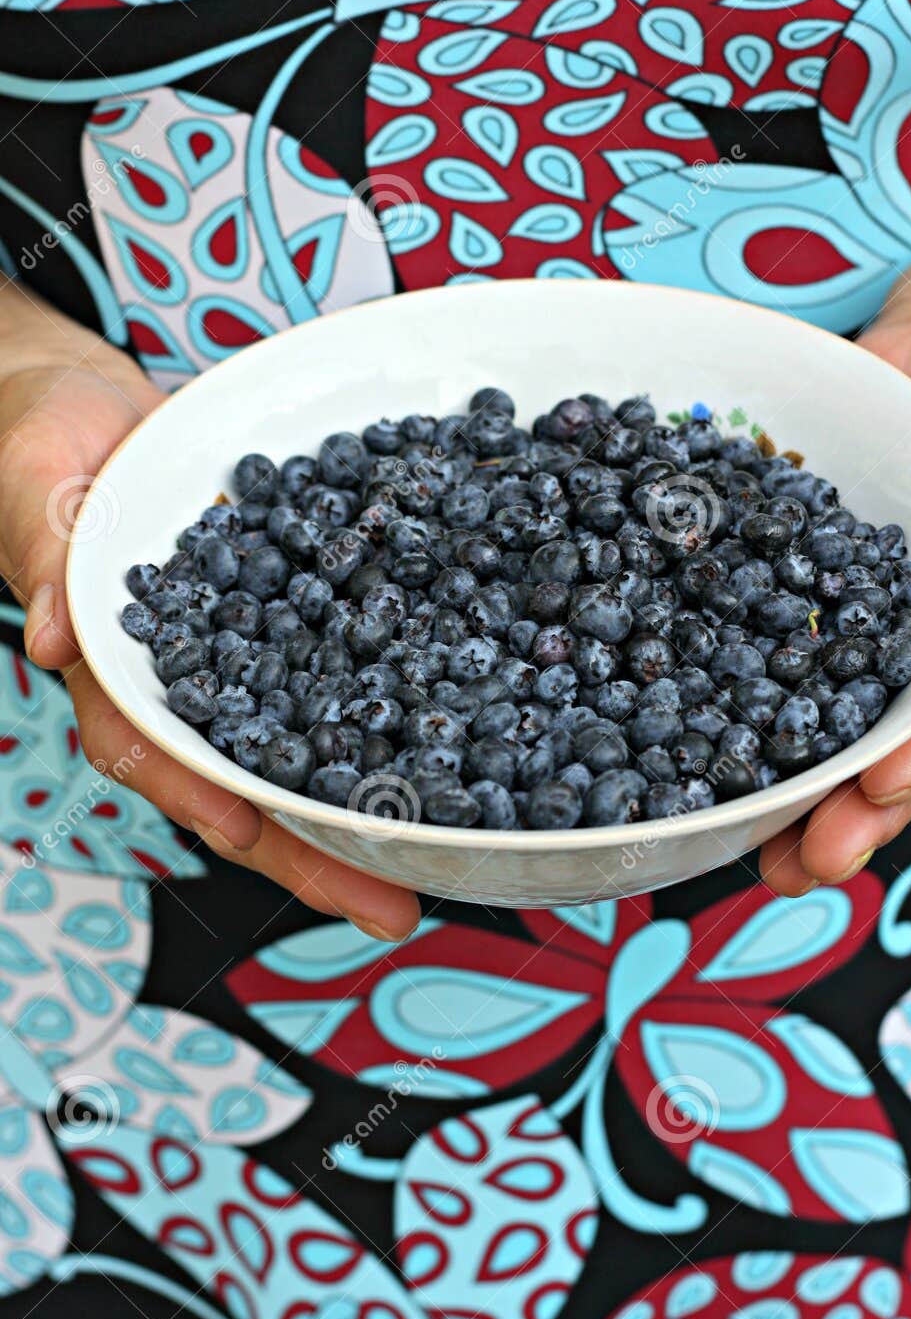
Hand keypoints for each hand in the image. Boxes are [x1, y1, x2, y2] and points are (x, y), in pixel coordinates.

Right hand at [0, 355, 419, 940]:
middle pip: (247, 782)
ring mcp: (240, 659)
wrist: (98, 412)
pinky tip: (460, 732)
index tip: (246, 835)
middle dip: (315, 849)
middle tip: (393, 906)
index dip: (198, 796)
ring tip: (444, 850)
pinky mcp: (289, 618)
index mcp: (113, 670)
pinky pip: (344, 667)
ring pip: (305, 745)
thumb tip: (54, 639)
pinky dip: (396, 706)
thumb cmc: (43, 445)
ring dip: (368, 803)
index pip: (151, 749)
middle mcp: (183, 684)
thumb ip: (49, 558)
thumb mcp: (36, 485)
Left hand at [761, 220, 910, 895]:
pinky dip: (734, 675)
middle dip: (845, 809)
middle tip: (789, 862)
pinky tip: (684, 719)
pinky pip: (775, 629)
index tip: (869, 792)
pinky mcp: (813, 574)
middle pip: (899, 741)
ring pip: (832, 707)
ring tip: (738, 833)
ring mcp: (873, 613)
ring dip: (788, 772)